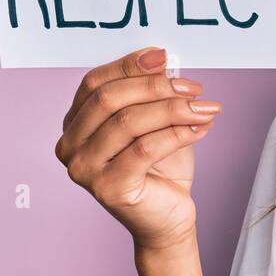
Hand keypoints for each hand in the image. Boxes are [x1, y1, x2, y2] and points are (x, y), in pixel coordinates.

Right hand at [54, 46, 221, 249]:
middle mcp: (70, 146)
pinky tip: (202, 128)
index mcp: (74, 124)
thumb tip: (160, 59)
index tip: (165, 58)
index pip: (95, 83)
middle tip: (194, 88)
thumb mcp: (155, 121)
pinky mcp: (108, 188)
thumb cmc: (160, 167)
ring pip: (129, 122)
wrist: (168, 217)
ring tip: (205, 108)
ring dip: (174, 109)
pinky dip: (178, 133)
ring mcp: (84, 170)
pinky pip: (145, 148)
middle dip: (157, 87)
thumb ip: (149, 93)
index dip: (129, 66)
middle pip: (110, 99)